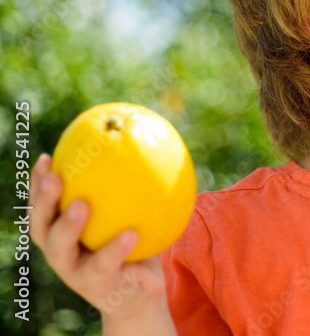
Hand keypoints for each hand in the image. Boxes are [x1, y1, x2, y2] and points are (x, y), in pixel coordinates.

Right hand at [28, 153, 169, 322]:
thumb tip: (143, 144)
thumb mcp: (130, 215)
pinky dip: (115, 248)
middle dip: (43, 201)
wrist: (140, 292)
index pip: (43, 206)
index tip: (46, 157)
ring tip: (81, 205)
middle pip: (41, 226)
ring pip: (61, 249)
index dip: (38, 184)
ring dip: (68, 226)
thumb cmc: (133, 245)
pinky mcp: (97, 286)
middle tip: (55, 177)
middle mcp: (61, 252)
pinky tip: (130, 233)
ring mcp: (75, 272)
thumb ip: (129, 189)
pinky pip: (105, 265)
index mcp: (62, 233)